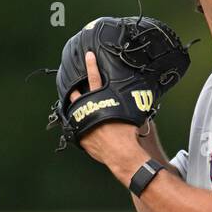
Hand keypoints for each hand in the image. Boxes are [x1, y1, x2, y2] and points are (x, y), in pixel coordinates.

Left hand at [68, 51, 146, 180]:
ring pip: (74, 113)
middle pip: (77, 96)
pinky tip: (83, 128)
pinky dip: (79, 128)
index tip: (88, 56)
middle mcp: (88, 111)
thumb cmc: (128, 135)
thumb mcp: (132, 113)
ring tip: (76, 108)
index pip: (94, 78)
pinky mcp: (80, 137)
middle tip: (74, 86)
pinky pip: (76, 130)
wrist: (122, 154)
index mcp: (100, 102)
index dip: (91, 65)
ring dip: (75, 110)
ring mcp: (82, 124)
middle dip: (75, 90)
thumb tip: (138, 96)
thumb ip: (129, 103)